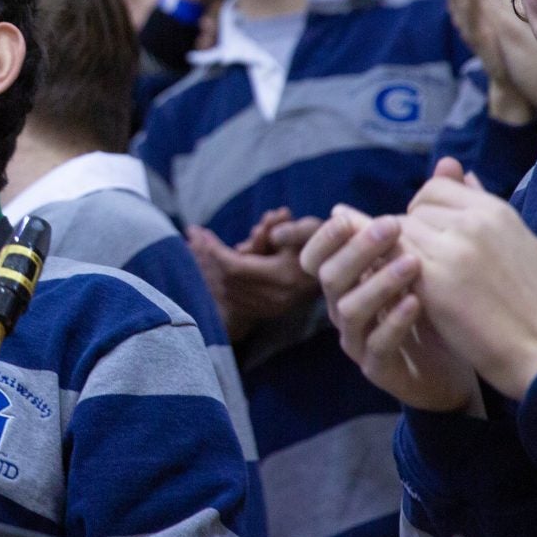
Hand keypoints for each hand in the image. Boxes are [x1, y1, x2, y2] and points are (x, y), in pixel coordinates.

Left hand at [186, 218, 322, 340]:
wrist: (344, 275)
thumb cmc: (326, 244)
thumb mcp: (310, 231)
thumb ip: (288, 229)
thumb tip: (270, 226)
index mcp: (281, 278)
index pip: (234, 267)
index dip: (213, 250)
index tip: (200, 232)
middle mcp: (274, 298)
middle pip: (225, 279)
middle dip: (205, 256)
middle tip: (192, 234)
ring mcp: (270, 308)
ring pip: (225, 289)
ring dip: (207, 267)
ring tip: (193, 245)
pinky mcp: (267, 311)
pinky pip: (232, 296)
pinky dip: (215, 278)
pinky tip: (206, 262)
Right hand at [301, 205, 477, 410]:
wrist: (464, 365)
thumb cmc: (443, 308)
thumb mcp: (437, 258)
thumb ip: (438, 214)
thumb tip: (448, 163)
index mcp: (352, 281)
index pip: (318, 255)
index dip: (327, 236)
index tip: (351, 214)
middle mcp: (347, 308)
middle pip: (330, 277)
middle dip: (356, 249)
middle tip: (391, 227)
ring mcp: (360, 340)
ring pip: (349, 309)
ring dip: (379, 283)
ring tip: (413, 264)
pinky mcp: (380, 369)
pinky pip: (378, 345)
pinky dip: (395, 321)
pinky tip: (418, 303)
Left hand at [401, 158, 536, 399]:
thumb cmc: (532, 301)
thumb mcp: (517, 239)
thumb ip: (481, 203)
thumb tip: (458, 170)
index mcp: (495, 210)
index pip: (435, 187)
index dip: (426, 209)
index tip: (433, 236)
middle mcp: (472, 222)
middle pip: (414, 211)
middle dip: (413, 233)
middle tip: (425, 263)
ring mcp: (451, 248)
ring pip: (399, 233)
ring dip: (400, 254)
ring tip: (419, 279)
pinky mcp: (432, 278)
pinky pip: (392, 258)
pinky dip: (393, 272)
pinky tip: (409, 291)